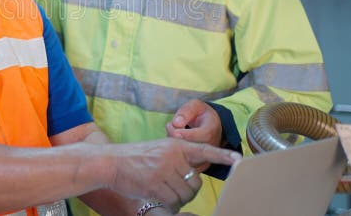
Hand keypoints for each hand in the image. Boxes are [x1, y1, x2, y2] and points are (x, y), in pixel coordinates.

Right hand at [106, 138, 239, 211]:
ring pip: (186, 194)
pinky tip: (159, 198)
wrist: (111, 162)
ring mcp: (164, 170)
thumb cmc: (136, 158)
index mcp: (176, 145)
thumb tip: (194, 178)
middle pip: (196, 183)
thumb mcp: (160, 150)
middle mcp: (173, 156)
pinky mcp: (155, 184)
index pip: (205, 150)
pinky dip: (169, 205)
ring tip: (165, 193)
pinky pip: (173, 202)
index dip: (223, 156)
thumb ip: (178, 159)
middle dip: (188, 191)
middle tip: (174, 190)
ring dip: (178, 200)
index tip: (240, 160)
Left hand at [165, 100, 222, 171]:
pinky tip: (173, 141)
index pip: (199, 135)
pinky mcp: (199, 165)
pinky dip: (176, 153)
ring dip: (175, 145)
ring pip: (186, 157)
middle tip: (170, 126)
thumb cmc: (201, 114)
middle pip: (191, 147)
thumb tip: (176, 123)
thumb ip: (186, 111)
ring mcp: (206, 157)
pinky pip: (184, 163)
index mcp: (212, 130)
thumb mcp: (195, 106)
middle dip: (176, 138)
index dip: (184, 133)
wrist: (210, 126)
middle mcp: (211, 146)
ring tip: (172, 131)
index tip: (174, 127)